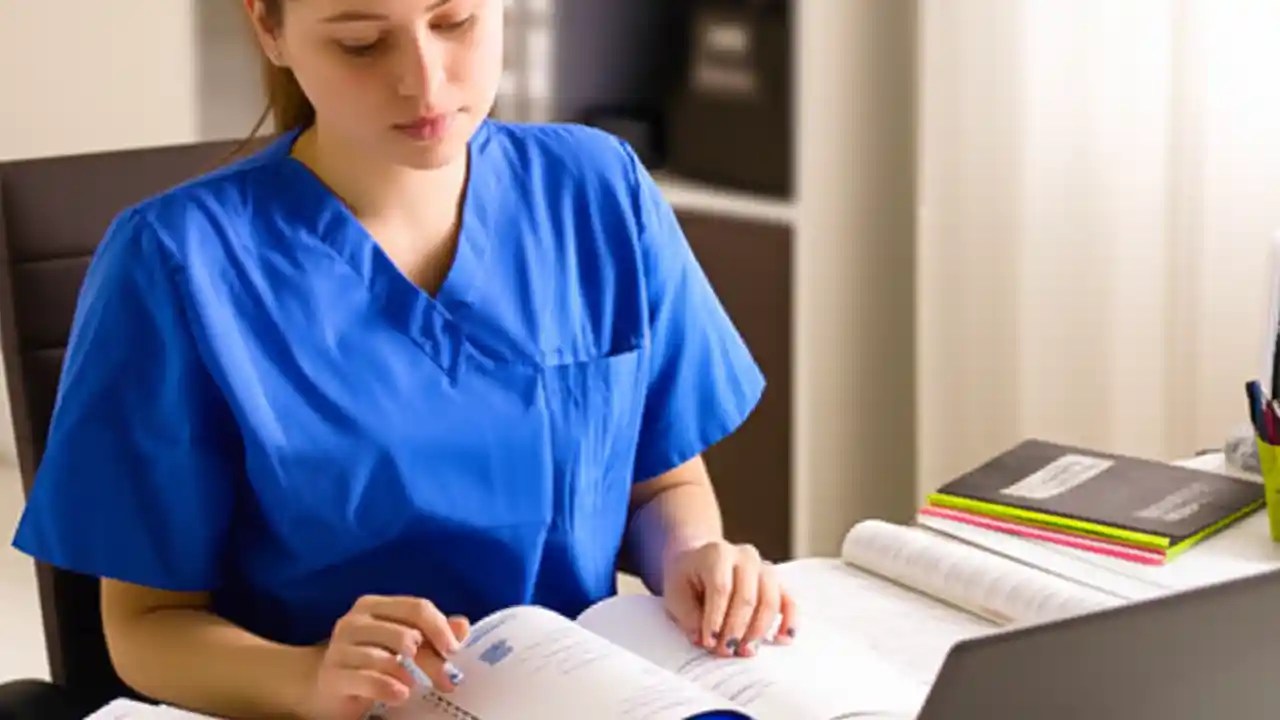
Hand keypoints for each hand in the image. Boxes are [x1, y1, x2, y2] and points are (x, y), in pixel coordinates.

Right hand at [304, 595, 469, 719]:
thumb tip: (461, 626)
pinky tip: (400, 694)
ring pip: (385, 657)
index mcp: (374, 606)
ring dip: (408, 674)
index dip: (440, 628)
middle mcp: (354, 621)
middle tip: (447, 681)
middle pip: (406, 635)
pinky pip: (366, 679)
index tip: (454, 651)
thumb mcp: (402, 644)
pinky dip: (388, 687)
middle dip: (432, 660)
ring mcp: (340, 648)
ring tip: (416, 685)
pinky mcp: (332, 676)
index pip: (415, 607)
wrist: (323, 688)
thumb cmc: (369, 661)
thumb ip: (432, 633)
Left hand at [661, 540, 796, 657]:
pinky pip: (789, 601)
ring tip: (745, 651)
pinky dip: (789, 621)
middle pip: (747, 596)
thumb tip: (705, 640)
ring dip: (758, 631)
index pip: (721, 588)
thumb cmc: (687, 577)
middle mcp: (745, 556)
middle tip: (725, 651)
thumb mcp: (675, 592)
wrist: (701, 559)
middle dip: (736, 629)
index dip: (715, 618)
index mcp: (717, 554)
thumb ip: (689, 615)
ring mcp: (764, 567)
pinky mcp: (776, 582)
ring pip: (770, 600)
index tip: (708, 642)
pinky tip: (782, 640)